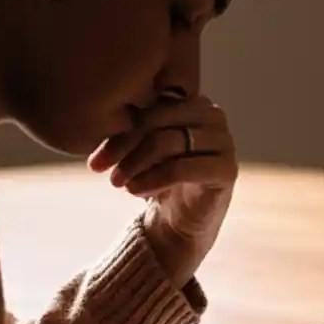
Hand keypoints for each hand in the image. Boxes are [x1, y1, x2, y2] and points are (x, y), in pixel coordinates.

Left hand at [88, 93, 238, 287]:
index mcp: (191, 101)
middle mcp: (213, 116)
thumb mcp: (137, 149)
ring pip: (168, 142)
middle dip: (125, 145)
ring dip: (136, 163)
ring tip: (117, 182)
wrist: (180, 223)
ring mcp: (224, 141)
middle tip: (101, 168)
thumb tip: (95, 115)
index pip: (150, 104)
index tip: (95, 158)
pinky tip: (134, 192)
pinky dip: (153, 179)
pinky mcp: (228, 169)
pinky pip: (182, 168)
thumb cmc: (158, 179)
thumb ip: (127, 128)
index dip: (120, 129)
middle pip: (159, 118)